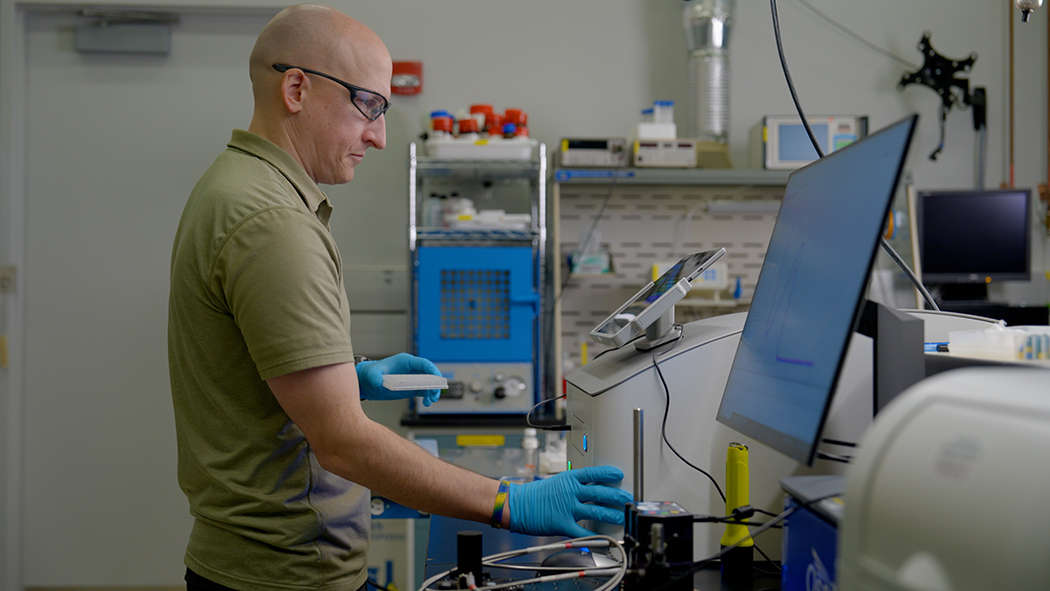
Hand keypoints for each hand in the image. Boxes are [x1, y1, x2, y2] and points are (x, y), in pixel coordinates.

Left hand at [356, 353, 442, 405]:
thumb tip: (378, 382)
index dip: (432, 370)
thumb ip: (375, 377)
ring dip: (432, 392)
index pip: (423, 363)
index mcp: (406, 361)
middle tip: (435, 393)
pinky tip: (427, 403)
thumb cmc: (371, 373)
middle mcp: (412, 369)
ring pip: (429, 384)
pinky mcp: (411, 388)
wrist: (369, 382)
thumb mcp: (372, 374)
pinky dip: (427, 397)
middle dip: (435, 383)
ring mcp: (413, 379)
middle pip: (430, 374)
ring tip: (430, 401)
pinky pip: (424, 391)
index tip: (437, 379)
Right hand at [507, 466, 632, 537]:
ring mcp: (568, 508)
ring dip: (611, 515)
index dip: (608, 473)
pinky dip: (594, 536)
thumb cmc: (535, 494)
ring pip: (595, 511)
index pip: (593, 473)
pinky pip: (583, 532)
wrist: (517, 505)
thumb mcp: (556, 482)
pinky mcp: (563, 524)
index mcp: (568, 479)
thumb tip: (590, 489)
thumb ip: (573, 486)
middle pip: (599, 492)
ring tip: (620, 518)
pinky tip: (603, 539)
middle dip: (616, 496)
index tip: (619, 474)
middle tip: (626, 498)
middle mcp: (570, 492)